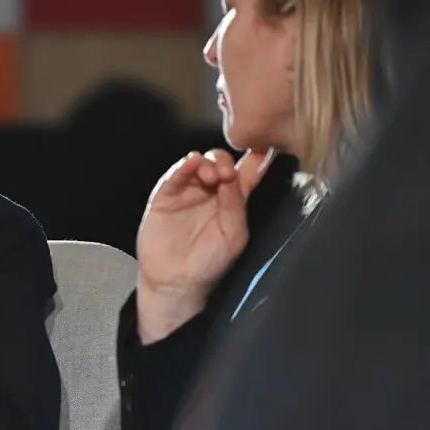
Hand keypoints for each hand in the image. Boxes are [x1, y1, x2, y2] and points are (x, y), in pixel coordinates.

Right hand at [135, 147, 272, 342]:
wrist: (176, 282)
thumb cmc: (208, 263)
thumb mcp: (234, 236)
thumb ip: (236, 204)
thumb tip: (234, 175)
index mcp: (234, 200)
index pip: (248, 172)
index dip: (255, 157)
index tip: (263, 146)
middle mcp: (212, 192)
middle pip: (222, 161)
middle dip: (226, 162)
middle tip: (228, 174)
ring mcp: (188, 191)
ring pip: (201, 163)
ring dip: (208, 163)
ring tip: (211, 177)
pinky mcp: (166, 195)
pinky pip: (176, 174)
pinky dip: (184, 165)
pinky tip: (192, 163)